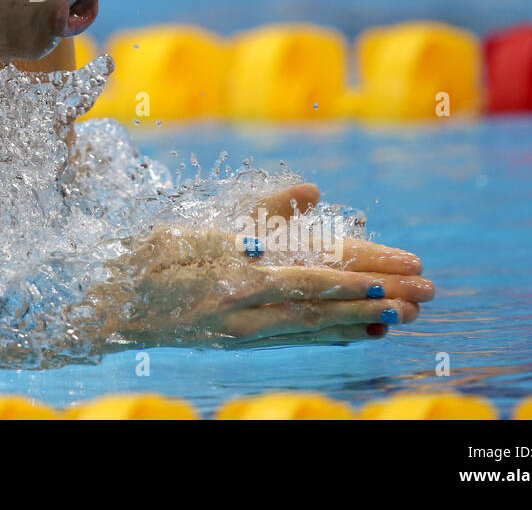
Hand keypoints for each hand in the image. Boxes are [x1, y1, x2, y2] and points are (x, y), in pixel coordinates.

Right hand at [96, 182, 433, 345]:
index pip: (316, 263)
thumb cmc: (144, 254)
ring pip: (316, 321)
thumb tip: (315, 192)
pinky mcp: (238, 338)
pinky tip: (359, 334)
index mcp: (238, 262)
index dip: (362, 265)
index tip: (404, 265)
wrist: (103, 304)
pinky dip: (331, 334)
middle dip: (380, 293)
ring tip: (408, 316)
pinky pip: (295, 336)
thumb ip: (263, 208)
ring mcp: (243, 325)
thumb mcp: (198, 221)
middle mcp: (247, 299)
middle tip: (428, 292)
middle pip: (328, 296)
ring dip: (365, 317)